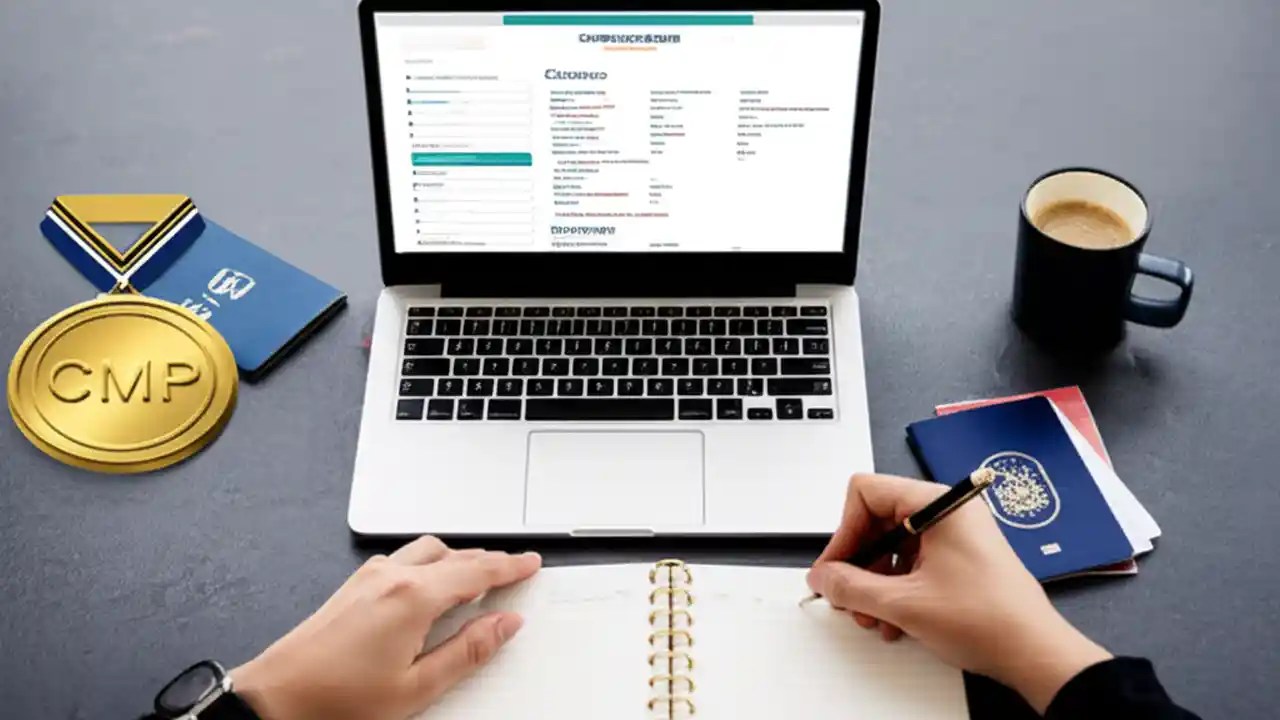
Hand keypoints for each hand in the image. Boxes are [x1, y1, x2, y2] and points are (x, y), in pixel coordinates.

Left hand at [230, 537, 540, 719]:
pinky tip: (431, 581)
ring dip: (458, 557)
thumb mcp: (417, 688)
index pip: (477, 571)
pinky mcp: (352, 586)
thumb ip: (467, 652)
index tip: (529, 563)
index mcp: (413, 597)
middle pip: (454, 555)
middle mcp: (390, 577)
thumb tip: (502, 626)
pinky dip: (431, 563)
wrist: (274, 700)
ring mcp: (368, 578)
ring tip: (478, 574)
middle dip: (487, 560)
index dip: (509, 566)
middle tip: (512, 569)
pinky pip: (404, 559)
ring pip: (427, 551)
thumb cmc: (335, 700)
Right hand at [807, 473, 1111, 712]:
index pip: (866, 493)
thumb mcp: (904, 604)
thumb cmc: (988, 618)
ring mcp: (955, 535)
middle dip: (858, 563)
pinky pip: (912, 562)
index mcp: (938, 503)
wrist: (1034, 652)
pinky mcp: (959, 558)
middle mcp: (947, 511)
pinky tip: (894, 619)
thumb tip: (823, 577)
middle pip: (876, 520)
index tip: (835, 568)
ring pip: (892, 546)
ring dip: (874, 583)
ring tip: (873, 616)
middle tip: (847, 595)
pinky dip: (896, 589)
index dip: (844, 532)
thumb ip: (852, 587)